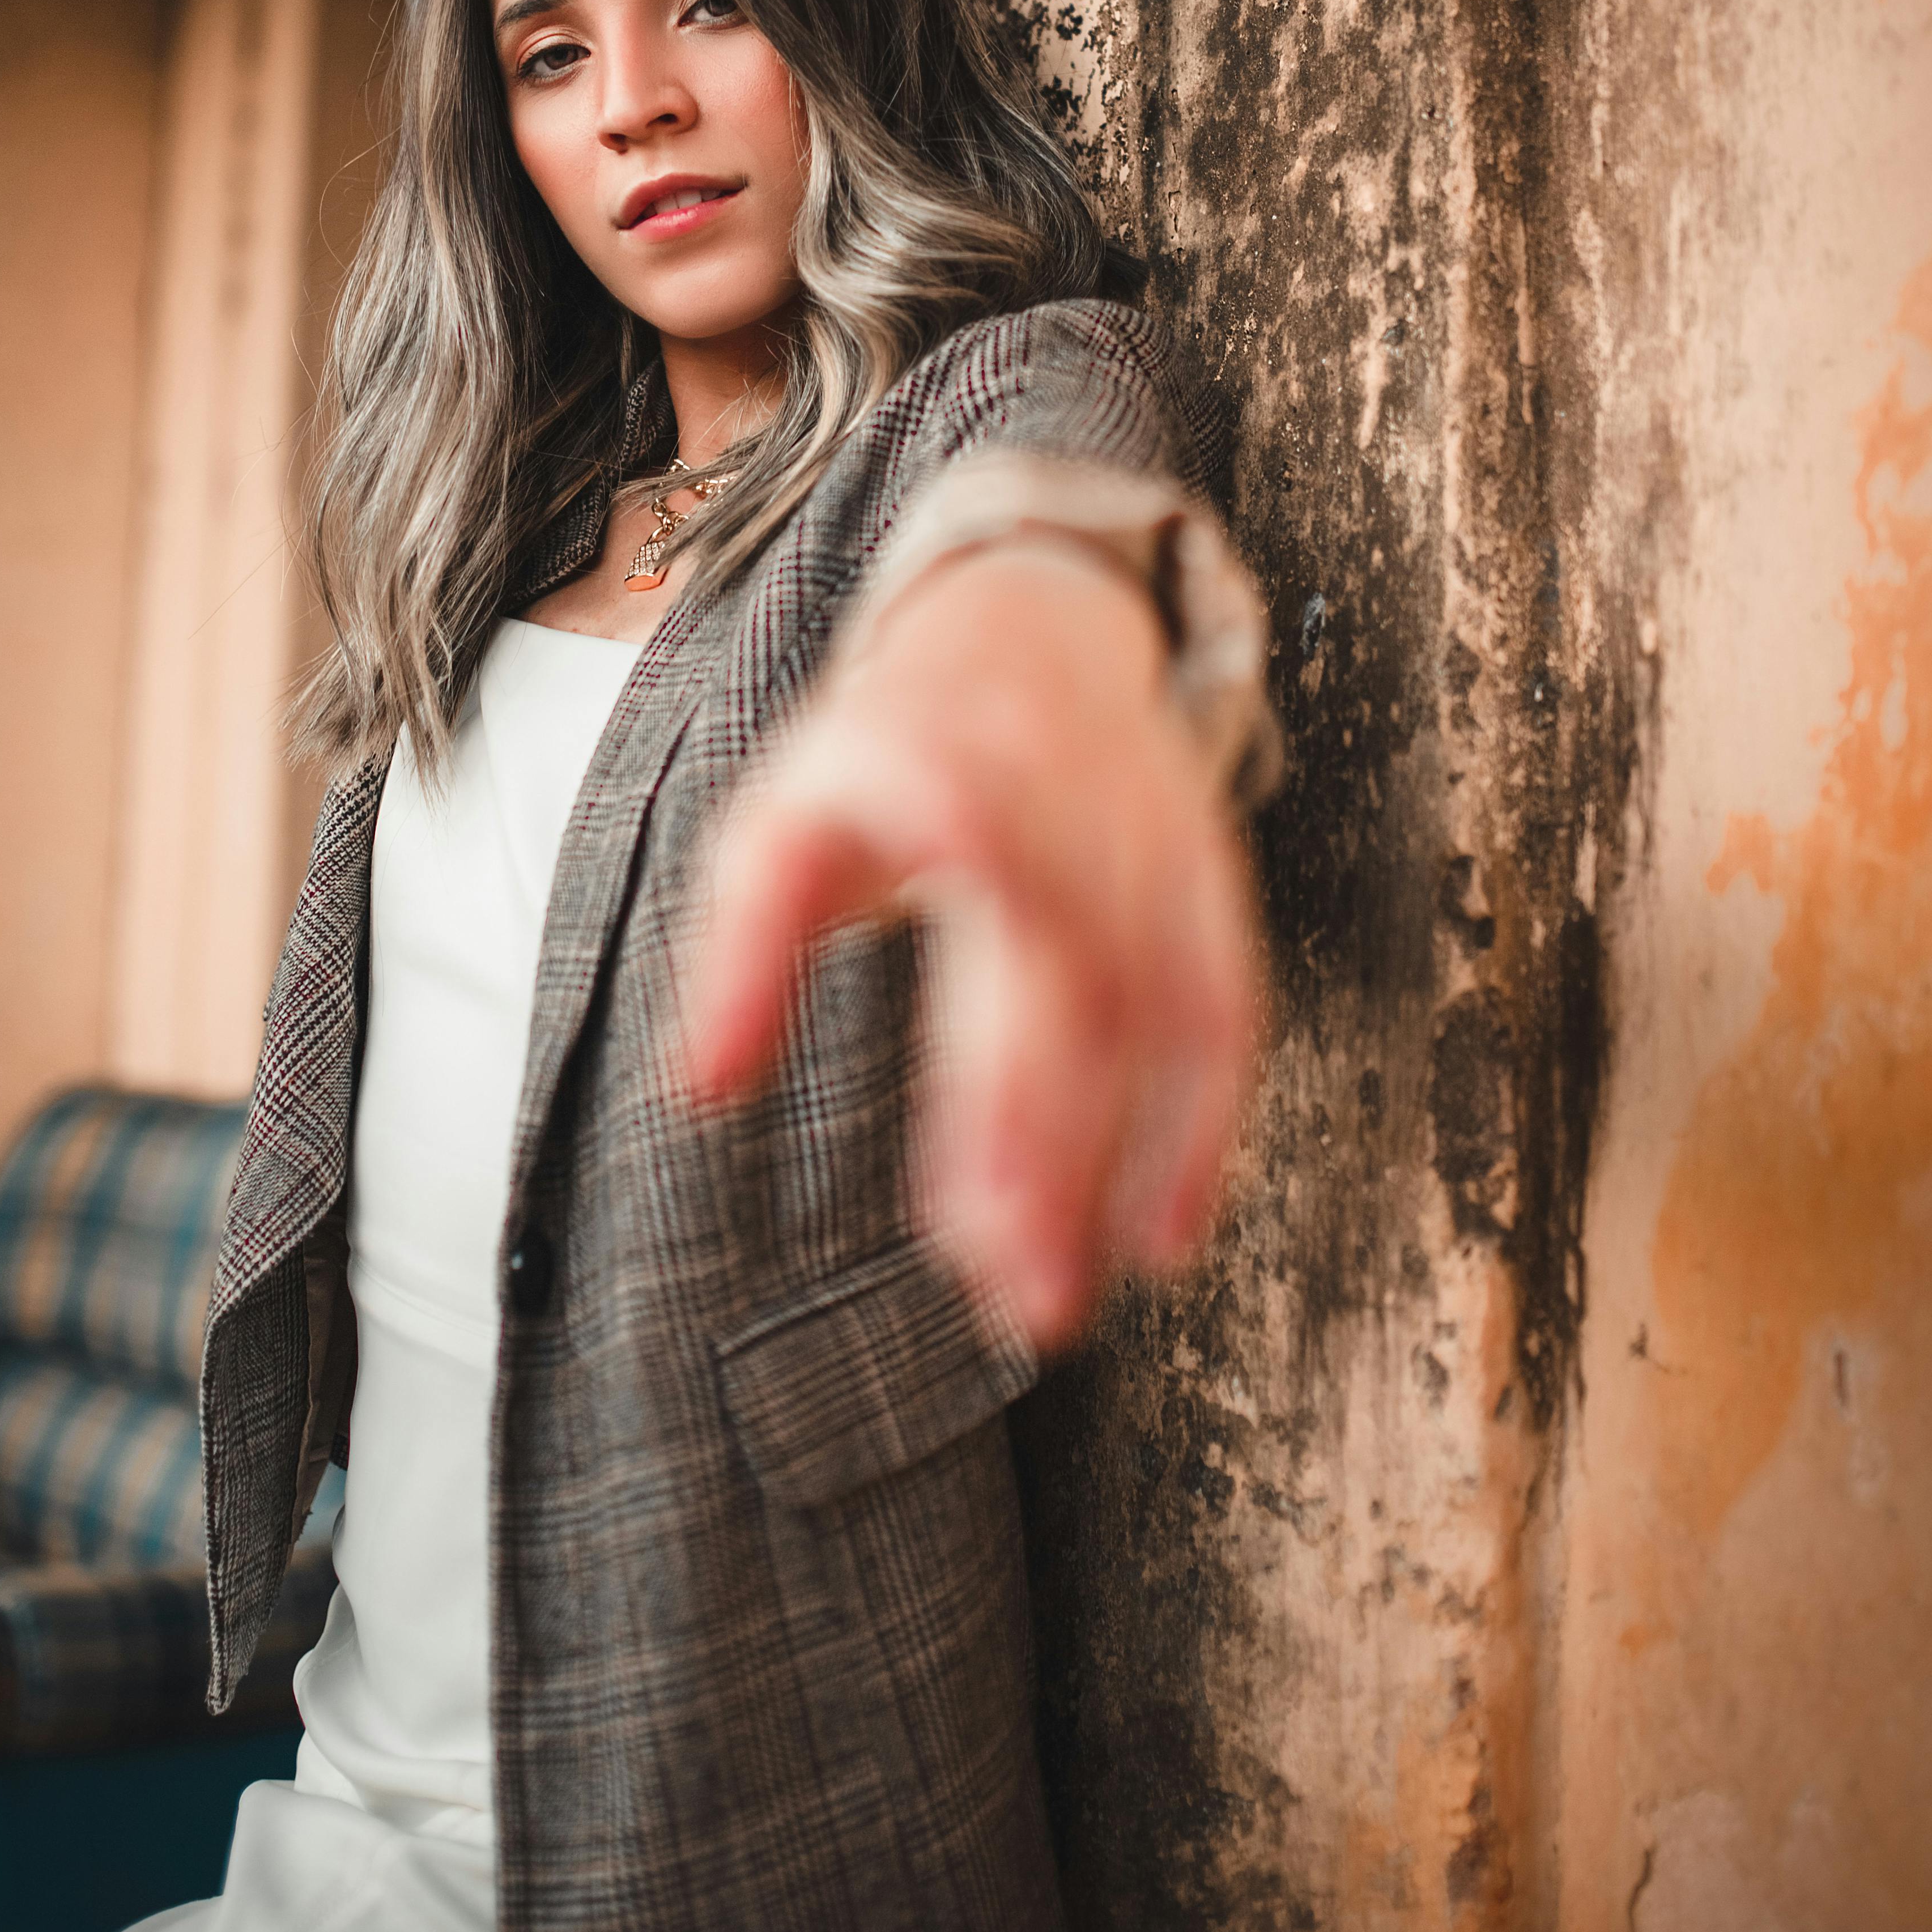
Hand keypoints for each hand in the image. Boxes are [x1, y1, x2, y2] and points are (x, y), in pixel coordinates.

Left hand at [685, 540, 1270, 1348]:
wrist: (1029, 622)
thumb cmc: (885, 747)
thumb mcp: (782, 818)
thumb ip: (744, 948)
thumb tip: (705, 1093)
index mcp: (967, 782)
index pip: (1006, 948)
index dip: (1002, 1097)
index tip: (966, 1236)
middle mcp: (1082, 807)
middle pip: (1094, 998)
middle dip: (1064, 1158)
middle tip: (1023, 1308)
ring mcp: (1163, 843)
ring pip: (1171, 1013)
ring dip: (1139, 1163)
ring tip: (1065, 1297)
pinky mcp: (1210, 880)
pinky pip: (1226, 1005)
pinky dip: (1208, 1122)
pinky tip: (1164, 1235)